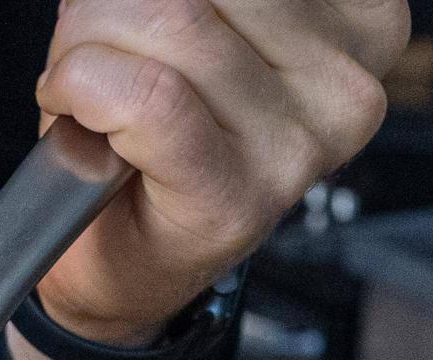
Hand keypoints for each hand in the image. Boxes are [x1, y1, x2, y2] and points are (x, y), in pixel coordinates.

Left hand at [13, 0, 406, 359]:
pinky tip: (74, 106)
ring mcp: (300, 145)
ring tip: (86, 84)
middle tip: (87, 51)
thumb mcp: (196, 29)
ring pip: (170, 18)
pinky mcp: (239, 194)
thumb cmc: (151, 138)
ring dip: (86, 42)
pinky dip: (80, 85)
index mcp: (359, 23)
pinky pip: (147, 94)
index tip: (138, 15)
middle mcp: (344, 82)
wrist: (120, 261)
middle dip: (109, 6)